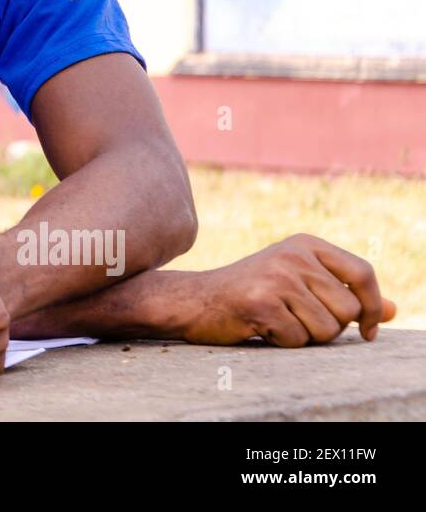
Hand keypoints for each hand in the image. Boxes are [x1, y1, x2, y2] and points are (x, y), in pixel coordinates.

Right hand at [180, 233, 396, 345]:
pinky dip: (282, 342)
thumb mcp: (300, 284)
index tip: (369, 330)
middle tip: (297, 319)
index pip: (362, 273)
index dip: (373, 306)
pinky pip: (297, 339)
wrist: (194, 299)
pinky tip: (259, 326)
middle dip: (330, 327)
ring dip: (305, 336)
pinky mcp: (260, 302)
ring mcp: (276, 277)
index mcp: (305, 244)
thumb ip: (345, 294)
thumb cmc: (251, 293)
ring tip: (276, 320)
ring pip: (326, 329)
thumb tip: (394, 309)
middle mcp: (293, 255)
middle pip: (347, 310)